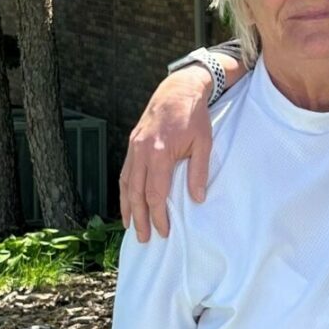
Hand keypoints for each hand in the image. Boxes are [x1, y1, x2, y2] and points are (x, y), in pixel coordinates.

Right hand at [119, 66, 213, 241]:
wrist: (178, 90)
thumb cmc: (194, 117)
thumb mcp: (203, 143)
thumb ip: (198, 172)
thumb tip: (197, 199)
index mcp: (159, 153)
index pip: (155, 193)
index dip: (158, 215)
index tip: (164, 231)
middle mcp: (141, 152)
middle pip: (136, 193)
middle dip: (140, 218)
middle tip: (144, 238)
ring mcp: (133, 147)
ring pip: (126, 184)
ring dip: (128, 207)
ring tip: (131, 226)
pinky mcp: (132, 144)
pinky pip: (125, 172)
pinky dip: (125, 190)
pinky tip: (128, 202)